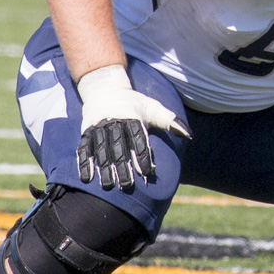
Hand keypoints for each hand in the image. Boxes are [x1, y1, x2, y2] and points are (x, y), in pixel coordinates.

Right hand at [75, 65, 188, 190]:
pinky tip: (87, 178)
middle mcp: (114, 122)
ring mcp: (99, 127)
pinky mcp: (86, 131)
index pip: (138, 138)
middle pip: (119, 147)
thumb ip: (169, 121)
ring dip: (104, 168)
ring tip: (108, 186)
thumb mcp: (152, 107)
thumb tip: (189, 135)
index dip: (142, 155)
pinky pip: (84, 148)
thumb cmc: (133, 102)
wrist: (105, 87)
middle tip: (127, 185)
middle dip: (122, 166)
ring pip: (101, 150)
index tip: (147, 173)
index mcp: (132, 116)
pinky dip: (84, 163)